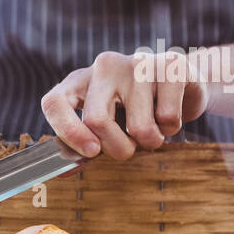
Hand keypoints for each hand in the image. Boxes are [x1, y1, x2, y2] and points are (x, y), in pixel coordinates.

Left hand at [40, 51, 209, 159]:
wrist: (179, 81)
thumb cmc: (133, 109)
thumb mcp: (104, 124)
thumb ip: (83, 145)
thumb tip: (62, 171)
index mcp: (79, 80)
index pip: (55, 103)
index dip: (67, 132)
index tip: (90, 152)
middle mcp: (104, 66)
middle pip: (96, 121)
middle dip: (117, 148)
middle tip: (130, 148)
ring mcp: (137, 63)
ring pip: (138, 127)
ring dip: (150, 141)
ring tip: (153, 125)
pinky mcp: (170, 66)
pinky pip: (168, 118)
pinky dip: (172, 127)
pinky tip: (169, 111)